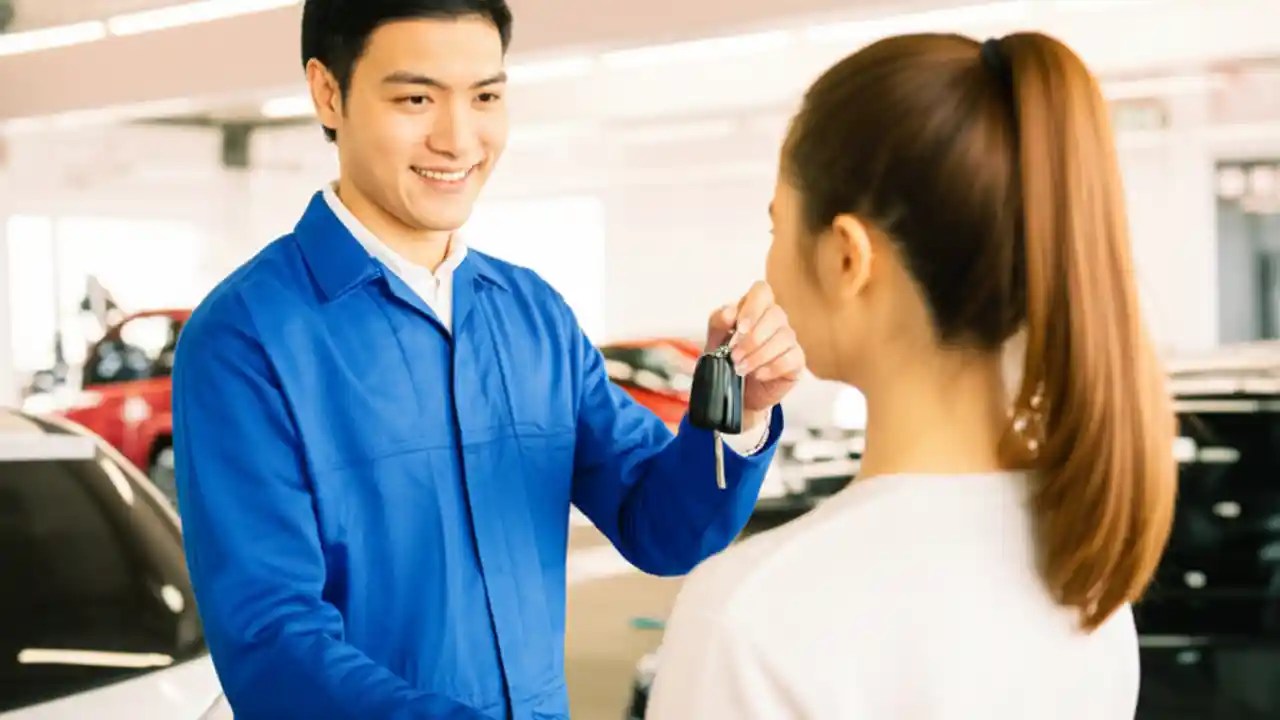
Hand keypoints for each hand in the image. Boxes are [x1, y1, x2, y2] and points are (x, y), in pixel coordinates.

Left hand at [704, 281, 804, 426]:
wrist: (735, 392)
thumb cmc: (726, 360)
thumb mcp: (714, 341)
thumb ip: (718, 323)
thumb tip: (729, 312)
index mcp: (755, 308)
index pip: (762, 290)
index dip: (752, 307)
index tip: (739, 328)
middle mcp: (775, 320)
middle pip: (775, 314)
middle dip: (752, 338)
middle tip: (734, 356)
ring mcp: (788, 340)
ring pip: (784, 337)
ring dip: (759, 355)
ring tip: (740, 368)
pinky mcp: (796, 360)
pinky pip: (790, 358)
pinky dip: (772, 367)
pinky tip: (758, 375)